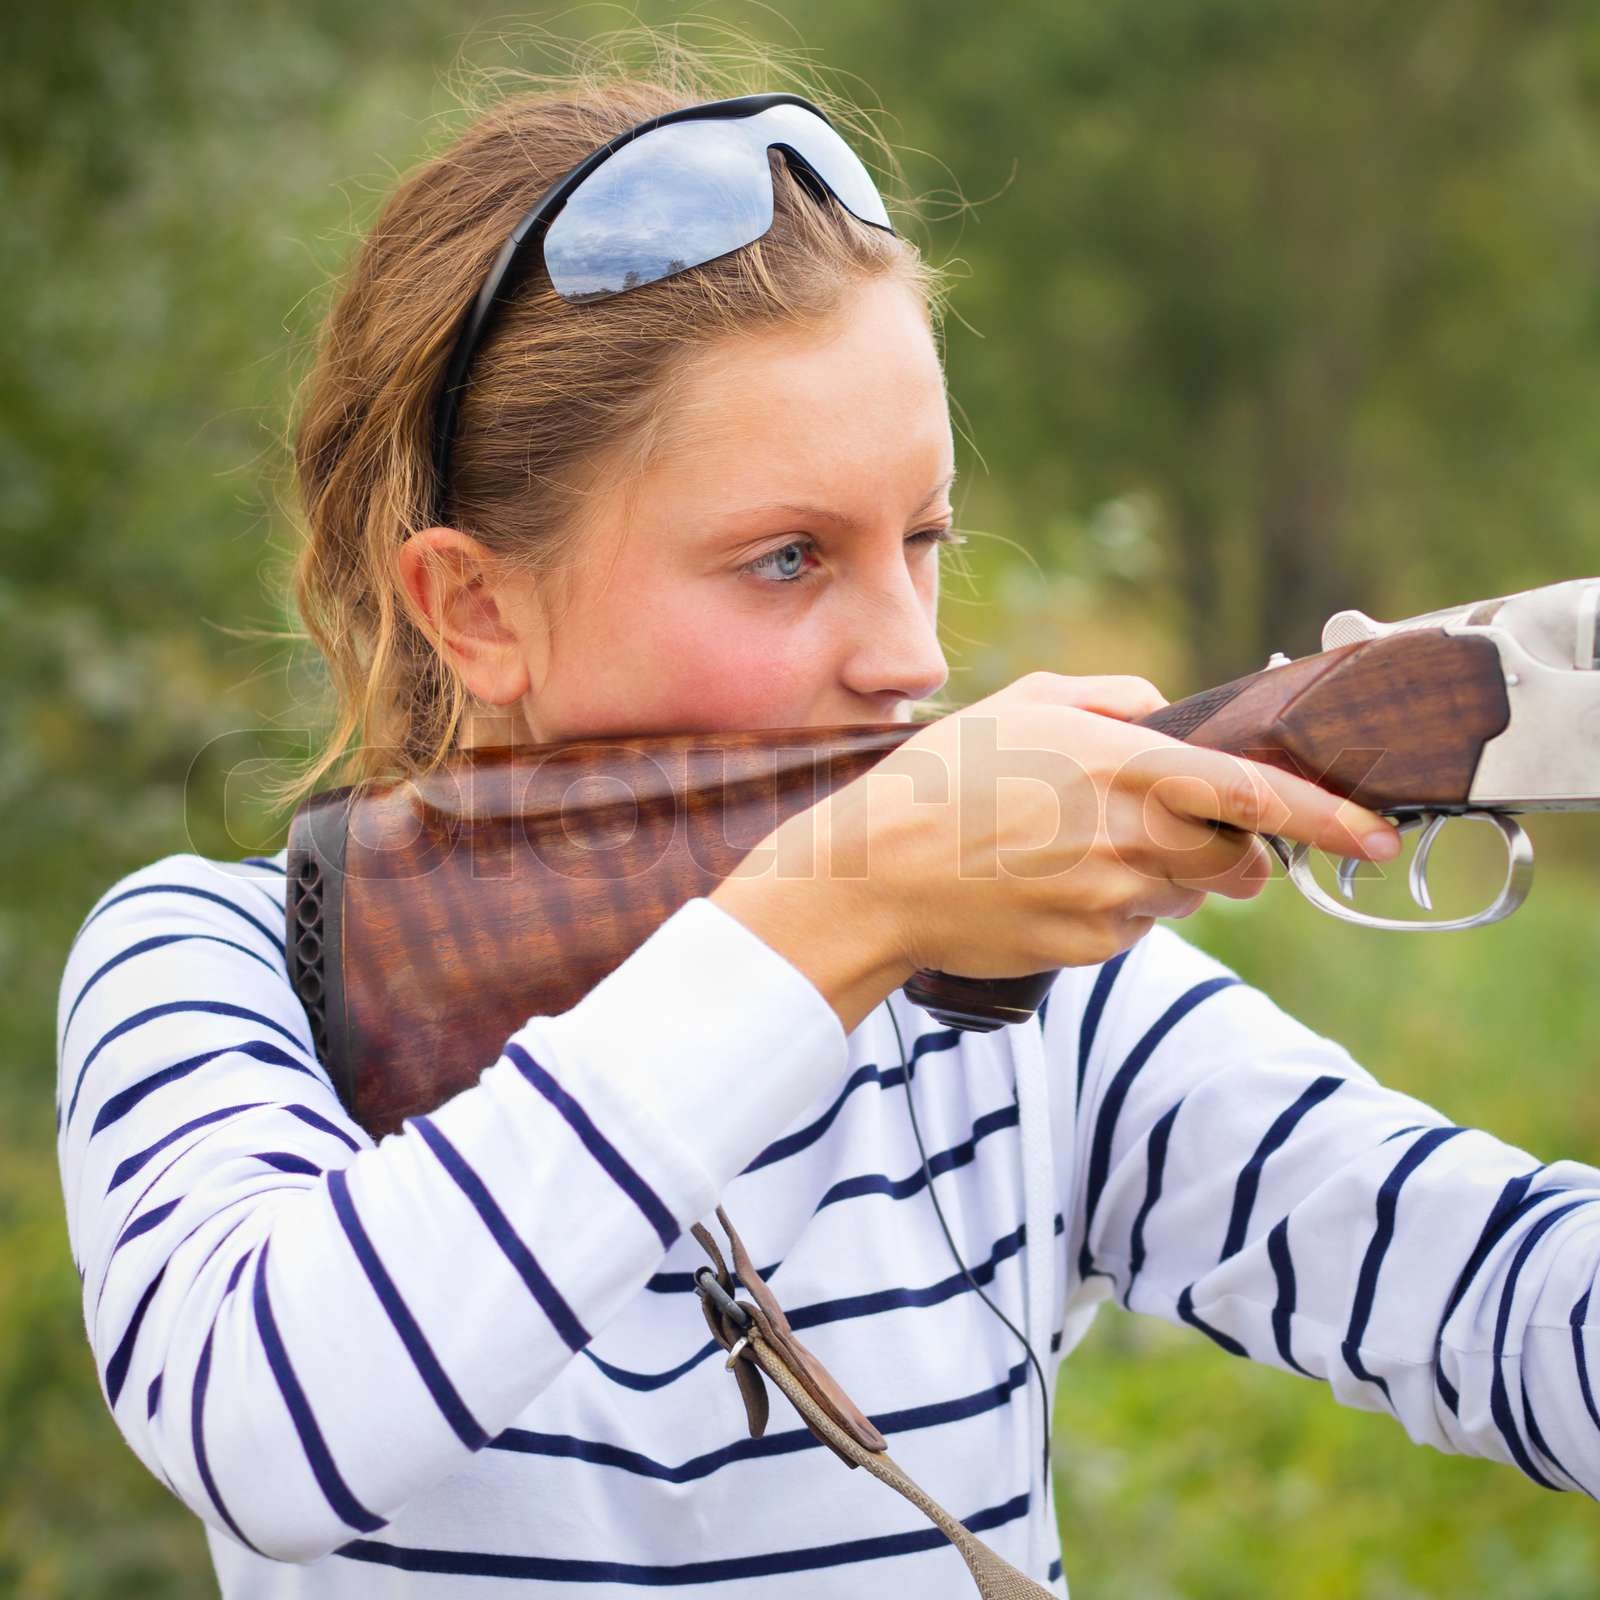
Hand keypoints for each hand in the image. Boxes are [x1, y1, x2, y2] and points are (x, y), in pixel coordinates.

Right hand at [712, 672, 1401, 1028]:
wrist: (873, 877)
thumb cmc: (940, 780)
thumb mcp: (1021, 703)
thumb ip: (1110, 696)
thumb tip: (1166, 708)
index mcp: (1124, 767)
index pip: (1253, 796)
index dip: (1326, 818)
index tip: (1376, 836)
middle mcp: (1130, 837)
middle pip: (1233, 856)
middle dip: (1234, 850)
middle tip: (1179, 833)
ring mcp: (1112, 900)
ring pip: (1185, 892)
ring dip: (1165, 872)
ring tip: (1079, 849)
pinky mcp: (1090, 946)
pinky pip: (1136, 925)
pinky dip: (1118, 904)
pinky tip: (1051, 882)